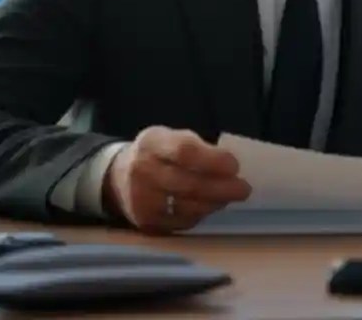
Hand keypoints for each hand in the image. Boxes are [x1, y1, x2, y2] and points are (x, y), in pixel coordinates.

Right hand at [102, 126, 251, 232]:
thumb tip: (231, 167)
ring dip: (214, 203)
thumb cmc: (157, 154)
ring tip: (229, 196)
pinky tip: (208, 206)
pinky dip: (200, 214)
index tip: (235, 166)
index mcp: (152, 143)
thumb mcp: (171, 138)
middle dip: (221, 188)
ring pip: (188, 207)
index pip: (184, 151)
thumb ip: (198, 148)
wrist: (117, 177)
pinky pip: (181, 222)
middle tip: (244, 189)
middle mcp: (142, 171)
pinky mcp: (146, 222)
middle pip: (188, 184)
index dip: (212, 160)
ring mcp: (142, 200)